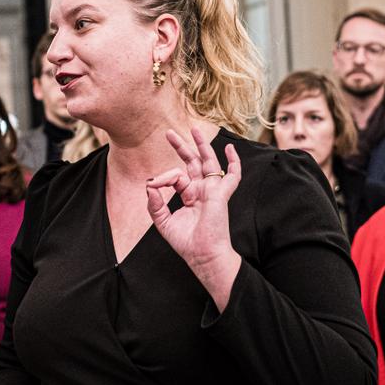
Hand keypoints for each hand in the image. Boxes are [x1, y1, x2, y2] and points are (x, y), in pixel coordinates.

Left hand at [145, 128, 242, 309]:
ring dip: (202, 145)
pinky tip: (230, 148)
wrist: (203, 255)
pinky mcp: (221, 194)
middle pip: (193, 162)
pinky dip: (234, 161)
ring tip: (194, 129)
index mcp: (190, 195)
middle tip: (169, 133)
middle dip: (182, 146)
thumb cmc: (186, 242)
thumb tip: (149, 185)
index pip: (177, 176)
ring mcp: (213, 190)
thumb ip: (155, 204)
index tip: (153, 185)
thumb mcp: (163, 222)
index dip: (163, 178)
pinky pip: (233, 175)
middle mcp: (202, 190)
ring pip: (209, 162)